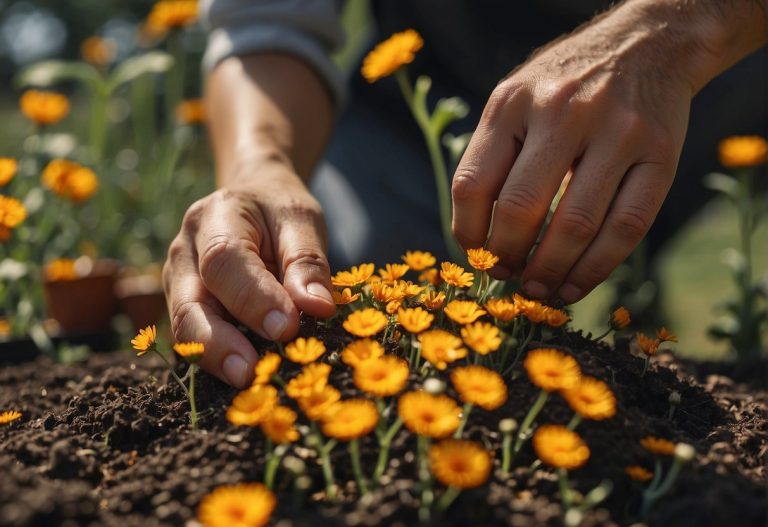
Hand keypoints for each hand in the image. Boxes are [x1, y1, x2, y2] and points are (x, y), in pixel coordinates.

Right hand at [163, 164, 335, 387]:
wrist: (251, 198)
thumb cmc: (279, 210)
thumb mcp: (302, 220)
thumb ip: (308, 262)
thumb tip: (317, 309)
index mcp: (214, 218)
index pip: (224, 261)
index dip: (252, 298)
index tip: (286, 328)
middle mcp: (185, 252)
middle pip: (188, 304)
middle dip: (216, 344)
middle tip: (249, 374)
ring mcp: (177, 282)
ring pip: (185, 328)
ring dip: (215, 359)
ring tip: (250, 381)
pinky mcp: (184, 306)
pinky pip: (195, 338)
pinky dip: (217, 359)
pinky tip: (245, 377)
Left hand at [452, 1, 711, 303]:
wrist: (648, 44)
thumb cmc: (566, 84)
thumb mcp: (516, 98)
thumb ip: (493, 155)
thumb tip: (477, 237)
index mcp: (513, 102)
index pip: (473, 184)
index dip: (469, 234)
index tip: (477, 257)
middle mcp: (563, 112)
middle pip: (521, 208)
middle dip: (509, 258)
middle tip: (509, 279)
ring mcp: (617, 132)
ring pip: (575, 224)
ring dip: (550, 271)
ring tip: (538, 291)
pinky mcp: (660, 153)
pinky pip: (626, 227)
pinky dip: (595, 268)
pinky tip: (574, 286)